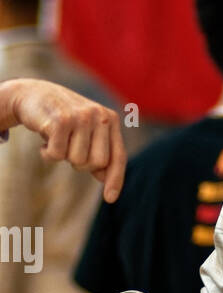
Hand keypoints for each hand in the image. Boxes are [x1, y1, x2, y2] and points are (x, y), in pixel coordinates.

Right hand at [1, 78, 125, 199]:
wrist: (33, 94)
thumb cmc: (62, 119)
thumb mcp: (85, 133)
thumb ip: (98, 152)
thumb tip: (105, 176)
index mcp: (110, 119)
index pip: (118, 156)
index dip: (115, 179)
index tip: (110, 199)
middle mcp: (100, 116)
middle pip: (97, 163)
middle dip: (81, 164)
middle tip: (69, 148)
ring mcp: (81, 117)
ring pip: (77, 161)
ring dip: (62, 156)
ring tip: (57, 138)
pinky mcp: (61, 120)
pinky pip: (57, 155)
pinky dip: (47, 153)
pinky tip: (45, 137)